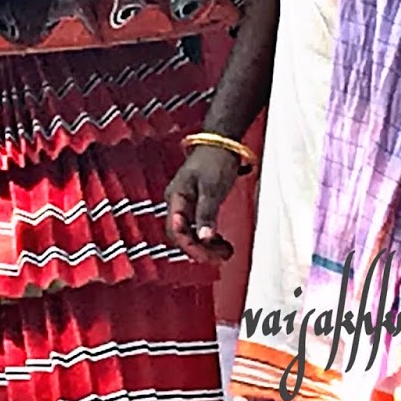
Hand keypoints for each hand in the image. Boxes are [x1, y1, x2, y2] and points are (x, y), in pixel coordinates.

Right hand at [164, 146, 239, 262]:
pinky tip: (220, 242)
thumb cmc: (214, 159)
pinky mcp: (196, 204)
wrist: (222, 143)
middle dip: (200, 249)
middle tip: (220, 257)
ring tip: (224, 251)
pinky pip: (198, 227)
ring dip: (206, 246)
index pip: (177, 231)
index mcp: (176, 198)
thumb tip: (204, 237)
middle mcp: (177, 203)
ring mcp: (186, 204)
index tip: (208, 256)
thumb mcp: (212, 188)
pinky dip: (209, 237)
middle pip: (182, 236)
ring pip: (191, 234)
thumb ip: (207, 213)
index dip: (191, 247)